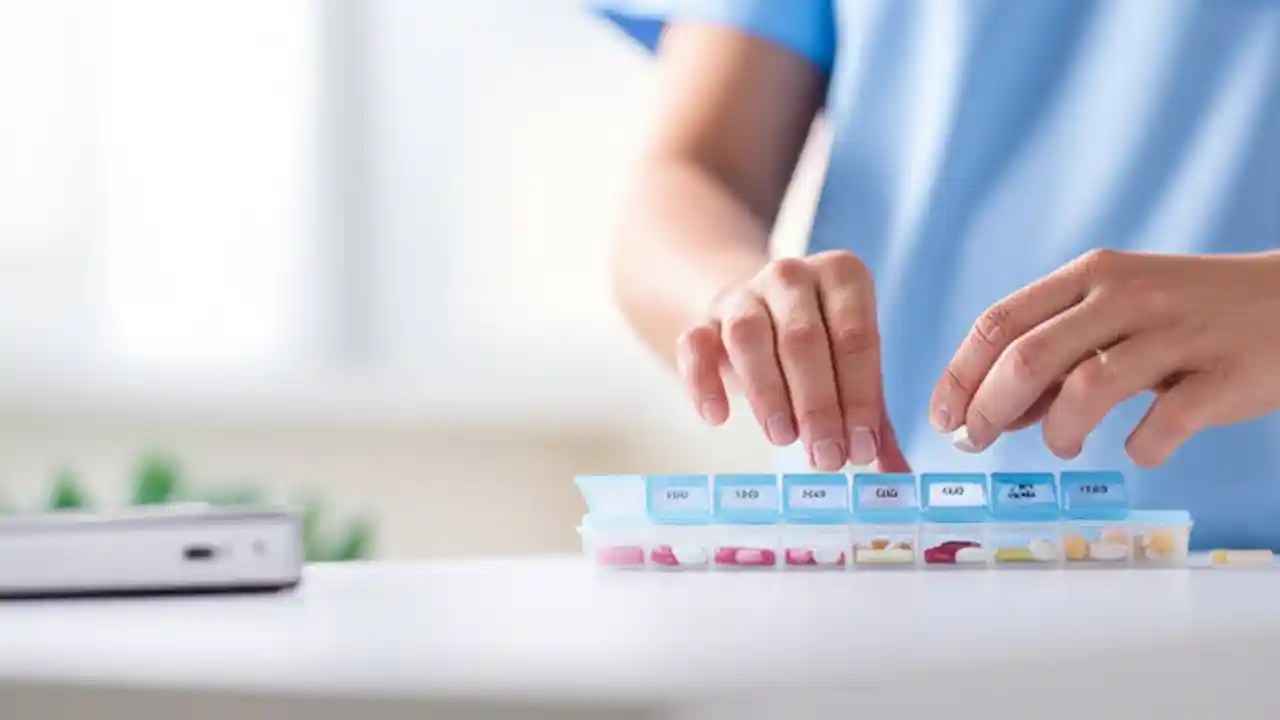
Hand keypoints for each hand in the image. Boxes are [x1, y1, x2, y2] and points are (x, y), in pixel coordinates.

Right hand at [676, 251, 909, 471]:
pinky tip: (717, 417)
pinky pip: (695, 344)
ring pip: (748, 337)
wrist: (753, 313)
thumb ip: (873, 417)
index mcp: (842, 276)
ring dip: (767, 392)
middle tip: (826, 457)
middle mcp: (791, 276)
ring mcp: (742, 295)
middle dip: (817, 404)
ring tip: (783, 438)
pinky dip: (703, 382)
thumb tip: (900, 475)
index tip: (862, 449)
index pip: (856, 338)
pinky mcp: (702, 319)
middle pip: (803, 339)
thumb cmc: (817, 346)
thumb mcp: (851, 369)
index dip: (860, 397)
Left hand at [930, 250, 1279, 466]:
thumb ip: (1056, 353)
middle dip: (988, 409)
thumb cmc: (1189, 313)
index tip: (942, 416)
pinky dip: (1139, 447)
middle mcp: (1127, 296)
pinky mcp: (1223, 375)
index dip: (960, 374)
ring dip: (1057, 432)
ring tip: (1062, 445)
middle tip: (977, 441)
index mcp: (1092, 275)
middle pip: (1028, 357)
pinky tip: (1137, 448)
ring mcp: (1177, 334)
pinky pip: (1162, 424)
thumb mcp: (1115, 312)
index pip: (1000, 322)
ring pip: (1086, 389)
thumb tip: (993, 410)